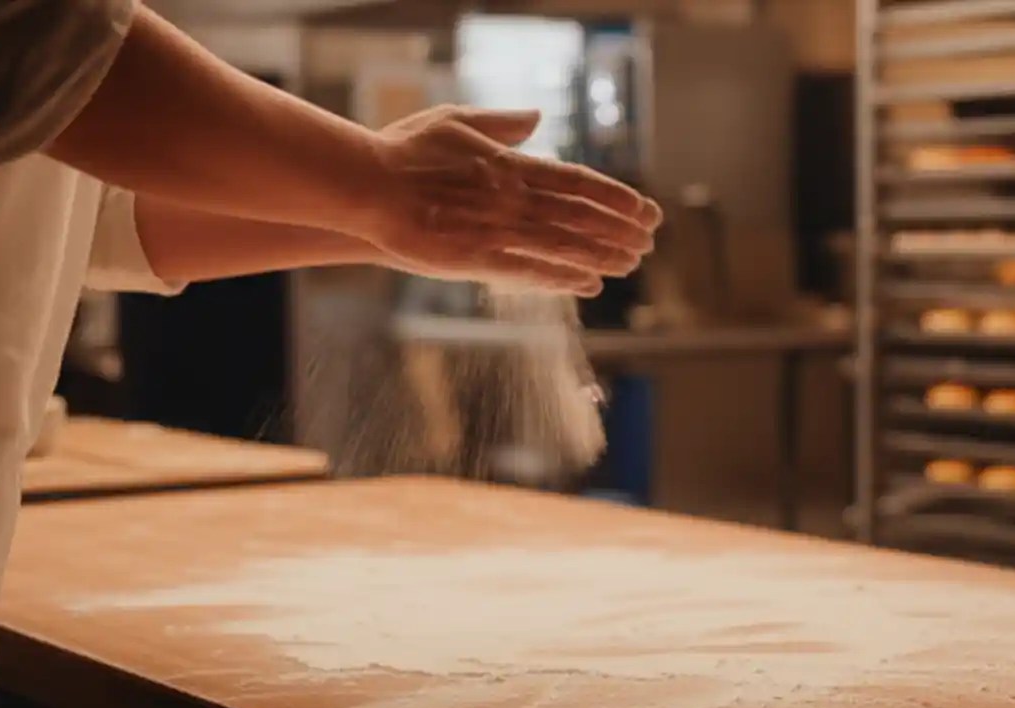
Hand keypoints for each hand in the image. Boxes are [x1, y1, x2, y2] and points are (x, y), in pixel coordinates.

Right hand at [365, 105, 660, 296]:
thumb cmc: (405, 153)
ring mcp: (496, 229)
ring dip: (603, 254)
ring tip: (632, 263)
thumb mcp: (454, 122)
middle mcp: (511, 197)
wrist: (364, 187)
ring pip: (564, 244)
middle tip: (650, 239)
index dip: (615, 196)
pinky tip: (590, 283)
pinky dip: (564, 277)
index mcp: (510, 165)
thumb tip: (537, 117)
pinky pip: (530, 271)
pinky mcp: (476, 259)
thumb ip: (501, 124)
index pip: (577, 180)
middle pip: (581, 214)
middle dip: (620, 228)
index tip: (643, 206)